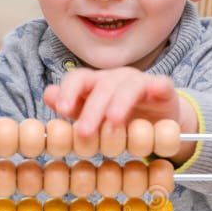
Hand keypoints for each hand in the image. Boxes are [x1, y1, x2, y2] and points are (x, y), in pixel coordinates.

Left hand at [43, 67, 196, 162]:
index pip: (78, 78)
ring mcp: (140, 82)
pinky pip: (160, 84)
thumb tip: (48, 95)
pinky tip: (153, 93)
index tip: (62, 110)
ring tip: (113, 122)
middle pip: (102, 85)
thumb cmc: (122, 121)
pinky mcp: (163, 89)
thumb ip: (73, 107)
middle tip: (85, 132)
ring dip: (119, 103)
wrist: (158, 123)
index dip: (69, 91)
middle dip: (91, 108)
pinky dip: (157, 87)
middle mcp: (116, 78)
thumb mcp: (94, 118)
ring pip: (128, 86)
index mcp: (95, 83)